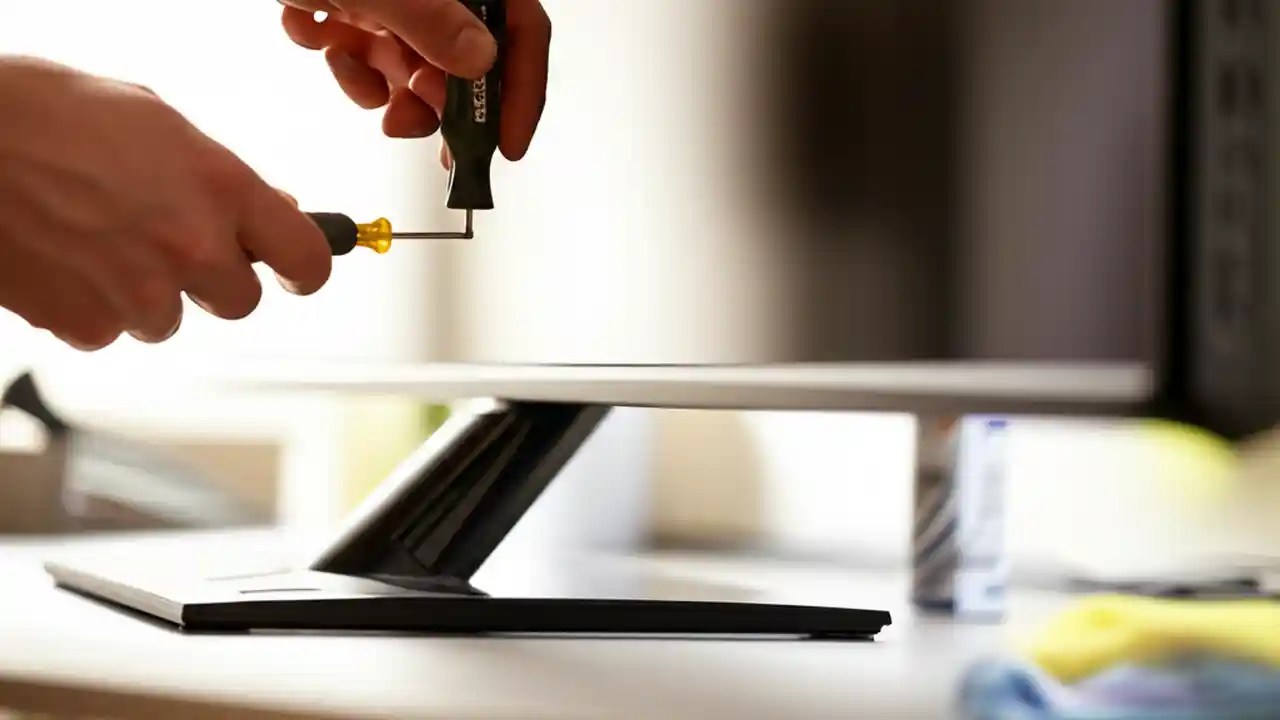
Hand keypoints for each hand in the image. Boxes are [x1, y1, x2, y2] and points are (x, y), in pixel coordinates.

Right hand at [0, 56, 331, 350]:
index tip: (293, 270)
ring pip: (168, 319)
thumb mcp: (157, 122)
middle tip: (167, 241)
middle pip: (240, 302)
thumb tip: (275, 208)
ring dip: (145, 291)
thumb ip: (222, 176)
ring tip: (96, 236)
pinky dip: (91, 304)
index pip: (307, 257)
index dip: (304, 267)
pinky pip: (110, 331)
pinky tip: (64, 257)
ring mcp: (139, 291)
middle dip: (212, 279)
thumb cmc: (48, 113)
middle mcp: (191, 246)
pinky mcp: (86, 324)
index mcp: (221, 187)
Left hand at [279, 0, 550, 162]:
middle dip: (433, 101)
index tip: (505, 146)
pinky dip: (340, 57)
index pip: (524, 31)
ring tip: (346, 69)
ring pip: (411, 63)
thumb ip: (431, 21)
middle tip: (408, 127)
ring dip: (379, 84)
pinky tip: (311, 29)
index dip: (521, 93)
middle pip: (465, 58)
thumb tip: (480, 61)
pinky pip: (364, 49)